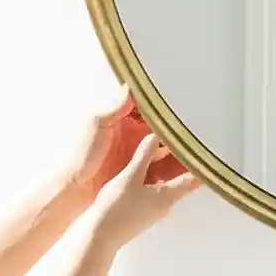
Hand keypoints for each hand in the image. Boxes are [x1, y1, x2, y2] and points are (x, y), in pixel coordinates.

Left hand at [63, 87, 189, 205]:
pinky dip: (175, 163)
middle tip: (196, 119)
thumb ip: (115, 108)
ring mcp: (138, 153)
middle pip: (160, 126)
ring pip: (164, 145)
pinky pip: (162, 165)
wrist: (76, 189)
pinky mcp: (142, 171)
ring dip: (179, 144)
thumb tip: (130, 87)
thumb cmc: (82, 155)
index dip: (160, 102)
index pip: (145, 106)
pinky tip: (189, 162)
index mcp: (120, 120)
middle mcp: (132, 134)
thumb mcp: (96, 125)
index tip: (179, 95)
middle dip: (176, 124)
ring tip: (199, 140)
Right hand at [85, 134, 202, 252]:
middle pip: (180, 182)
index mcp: (167, 196)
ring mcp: (154, 211)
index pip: (192, 179)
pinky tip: (144, 171)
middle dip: (182, 165)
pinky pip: (153, 193)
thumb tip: (156, 137)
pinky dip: (153, 180)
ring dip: (165, 172)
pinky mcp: (143, 214)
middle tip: (185, 147)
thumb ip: (144, 157)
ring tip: (164, 152)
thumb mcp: (130, 177)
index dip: (201, 166)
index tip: (210, 155)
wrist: (99, 237)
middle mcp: (165, 205)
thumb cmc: (115, 208)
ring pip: (165, 187)